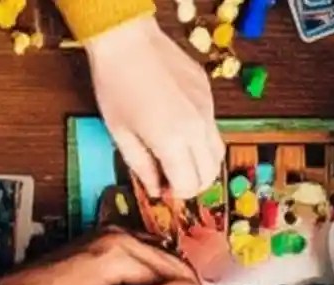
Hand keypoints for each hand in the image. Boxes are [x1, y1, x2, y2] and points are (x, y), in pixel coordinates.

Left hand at [0, 230, 196, 284]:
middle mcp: (114, 238)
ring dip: (172, 275)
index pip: (169, 271)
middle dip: (187, 283)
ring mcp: (107, 237)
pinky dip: (155, 269)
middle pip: (167, 258)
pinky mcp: (101, 243)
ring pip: (156, 254)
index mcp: (117, 253)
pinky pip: (141, 253)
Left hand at [84, 17, 221, 198]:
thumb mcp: (121, 134)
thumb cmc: (116, 84)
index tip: (164, 190)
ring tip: (179, 159)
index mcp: (172, 141)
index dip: (176, 194)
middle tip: (173, 180)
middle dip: (193, 183)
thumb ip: (142, 167)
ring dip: (202, 164)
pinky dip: (201, 138)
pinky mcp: (208, 95)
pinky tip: (179, 128)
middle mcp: (197, 128)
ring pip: (217, 152)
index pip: (189, 185)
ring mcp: (207, 110)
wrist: (128, 41)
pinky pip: (213, 127)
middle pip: (210, 173)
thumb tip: (156, 188)